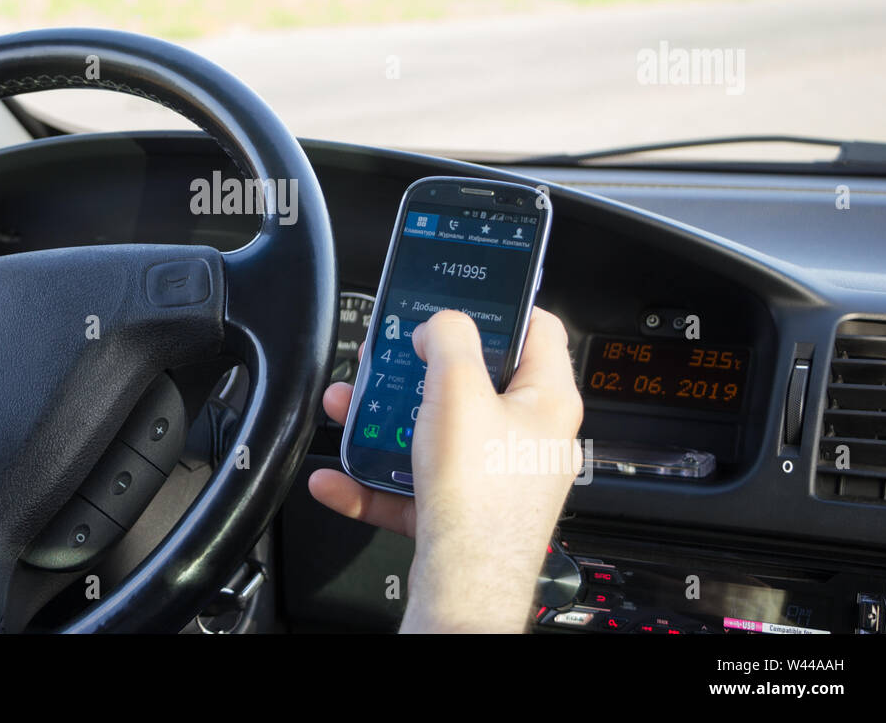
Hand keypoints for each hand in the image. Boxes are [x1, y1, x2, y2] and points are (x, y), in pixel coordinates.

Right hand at [309, 307, 582, 632]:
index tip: (461, 300)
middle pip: (471, 383)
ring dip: (385, 423)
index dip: (498, 306)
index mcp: (547, 401)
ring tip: (350, 412)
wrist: (463, 586)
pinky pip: (413, 485)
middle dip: (416, 372)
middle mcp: (528, 440)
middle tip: (391, 361)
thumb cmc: (479, 498)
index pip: (537, 329)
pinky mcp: (463, 513)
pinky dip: (374, 480)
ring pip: (435, 434)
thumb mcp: (457, 390)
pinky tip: (338, 478)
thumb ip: (450, 338)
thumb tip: (442, 324)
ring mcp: (496, 480)